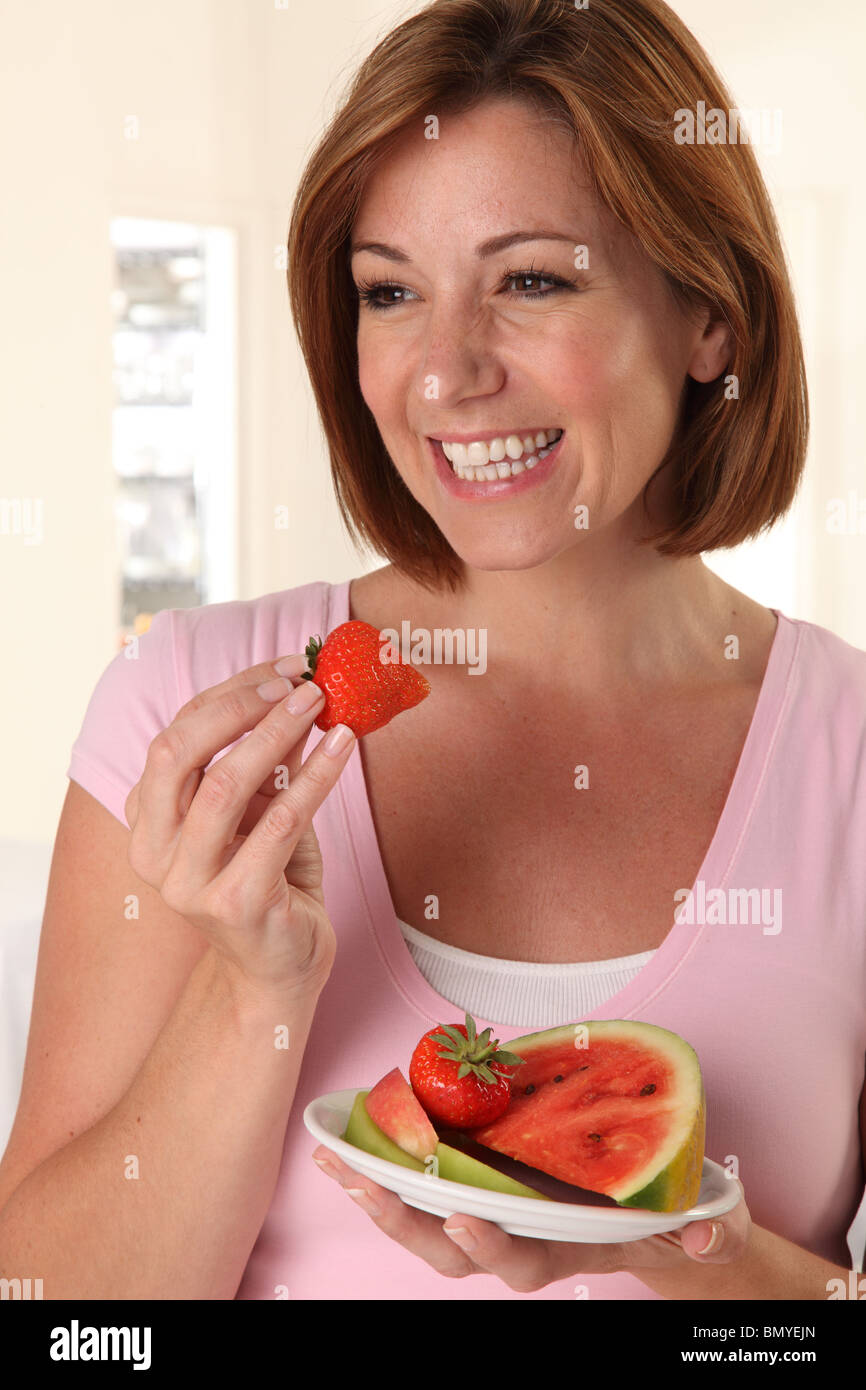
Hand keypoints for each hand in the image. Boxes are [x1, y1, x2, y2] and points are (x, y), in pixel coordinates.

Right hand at [124, 654, 355, 995]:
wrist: (280, 970)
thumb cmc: (270, 883)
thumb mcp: (258, 816)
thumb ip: (263, 766)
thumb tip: (297, 696)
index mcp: (147, 823)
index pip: (174, 737)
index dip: (227, 694)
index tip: (282, 670)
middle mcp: (153, 852)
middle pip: (179, 752)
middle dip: (241, 706)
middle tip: (300, 684)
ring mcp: (189, 882)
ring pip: (226, 784)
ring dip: (279, 733)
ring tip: (323, 705)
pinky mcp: (235, 903)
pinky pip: (280, 822)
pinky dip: (316, 775)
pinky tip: (343, 747)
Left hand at [312, 1145, 750, 1291]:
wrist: (662, 1222)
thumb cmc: (677, 1222)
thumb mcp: (709, 1227)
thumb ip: (710, 1233)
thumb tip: (701, 1235)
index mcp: (568, 1248)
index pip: (524, 1261)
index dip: (492, 1247)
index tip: (465, 1220)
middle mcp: (523, 1235)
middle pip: (452, 1250)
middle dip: (406, 1224)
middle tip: (366, 1189)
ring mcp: (499, 1209)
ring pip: (427, 1219)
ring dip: (379, 1192)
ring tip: (336, 1161)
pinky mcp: (485, 1177)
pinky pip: (429, 1179)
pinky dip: (388, 1160)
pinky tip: (354, 1132)